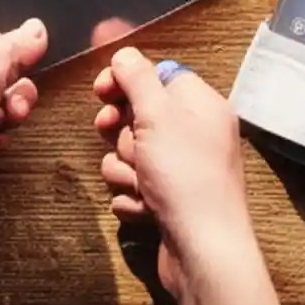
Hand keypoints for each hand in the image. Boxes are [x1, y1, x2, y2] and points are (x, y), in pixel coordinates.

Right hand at [92, 47, 249, 300]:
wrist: (204, 250)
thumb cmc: (186, 178)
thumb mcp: (158, 115)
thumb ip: (137, 77)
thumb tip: (124, 53)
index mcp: (201, 105)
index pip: (157, 74)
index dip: (125, 80)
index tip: (101, 91)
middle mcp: (195, 134)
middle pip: (138, 116)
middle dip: (122, 133)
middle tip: (116, 137)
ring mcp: (182, 170)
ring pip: (130, 154)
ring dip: (124, 169)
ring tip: (139, 183)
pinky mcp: (170, 201)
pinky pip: (134, 187)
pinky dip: (132, 197)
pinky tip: (145, 207)